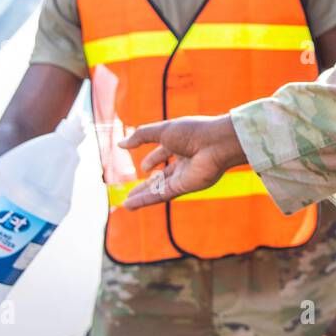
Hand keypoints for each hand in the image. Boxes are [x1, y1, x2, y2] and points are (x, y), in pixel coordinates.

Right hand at [118, 114, 244, 209]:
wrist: (215, 144)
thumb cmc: (193, 132)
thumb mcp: (162, 130)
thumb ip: (141, 136)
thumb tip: (120, 144)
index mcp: (181, 143)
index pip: (164, 153)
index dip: (153, 159)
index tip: (143, 166)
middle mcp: (184, 161)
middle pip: (162, 175)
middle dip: (146, 184)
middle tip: (130, 192)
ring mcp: (184, 176)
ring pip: (159, 188)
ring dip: (143, 195)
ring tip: (126, 203)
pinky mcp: (184, 187)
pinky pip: (161, 195)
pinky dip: (145, 200)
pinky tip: (130, 205)